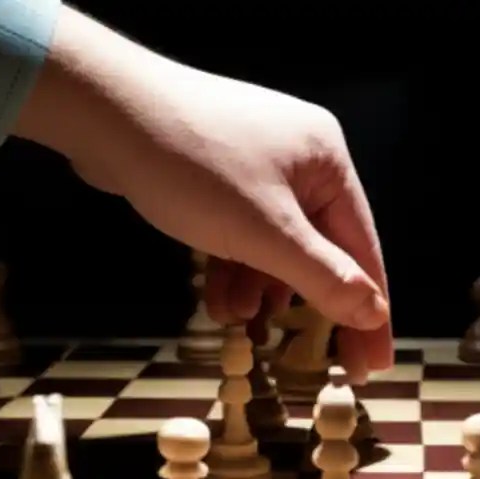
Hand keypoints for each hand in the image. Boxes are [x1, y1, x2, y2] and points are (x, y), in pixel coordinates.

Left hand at [14, 7, 392, 382]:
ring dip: (261, 288)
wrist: (105, 112)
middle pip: (321, 249)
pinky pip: (243, 232)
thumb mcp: (263, 232)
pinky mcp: (221, 174)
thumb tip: (374, 312)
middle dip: (304, 301)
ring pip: (276, 246)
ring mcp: (259, 165)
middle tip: (316, 361)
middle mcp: (302, 160)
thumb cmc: (192, 165)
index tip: (372, 365)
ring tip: (238, 320)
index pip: (362, 249)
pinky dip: (235, 266)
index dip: (371, 311)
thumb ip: (322, 277)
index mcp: (327, 162)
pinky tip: (219, 297)